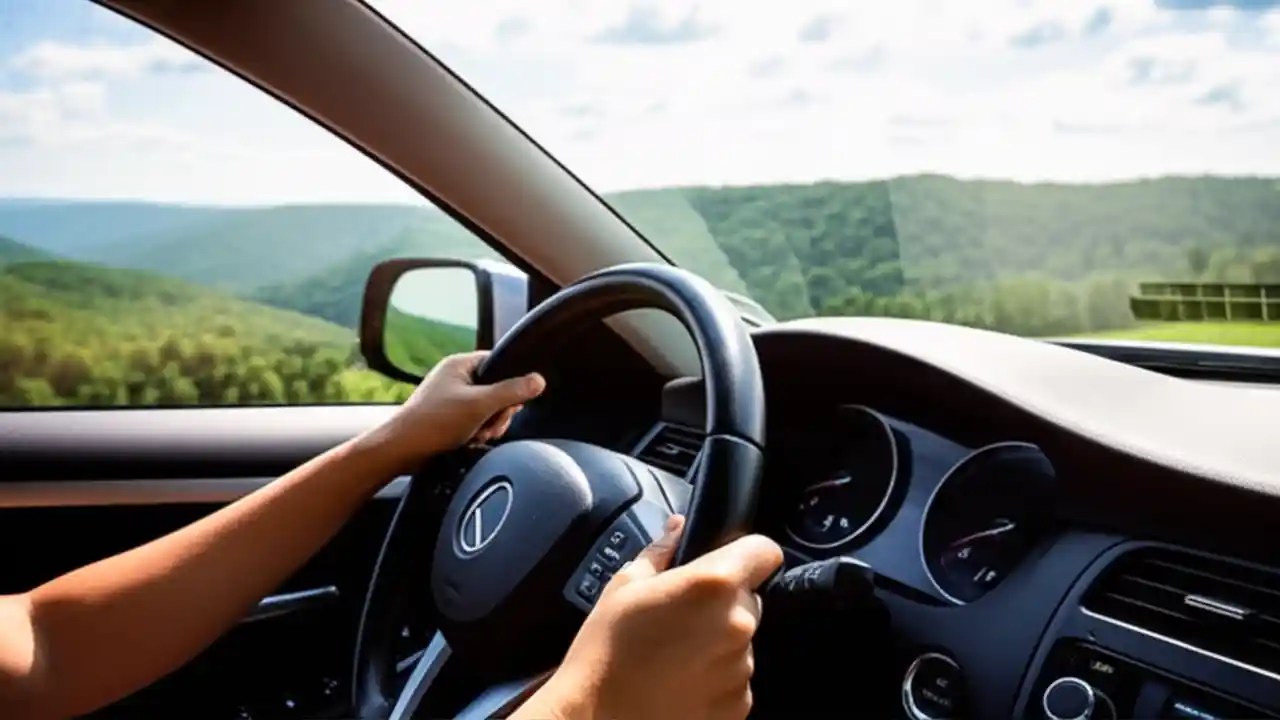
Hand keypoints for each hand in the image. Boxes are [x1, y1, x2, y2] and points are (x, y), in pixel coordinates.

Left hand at [364, 351, 544, 468]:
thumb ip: (512, 392)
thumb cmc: (434, 423)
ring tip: (477, 436)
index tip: (510, 403)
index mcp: (460, 364)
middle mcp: (455, 377)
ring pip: (488, 409)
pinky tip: (471, 441)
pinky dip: (477, 432)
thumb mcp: (479, 405)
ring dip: (489, 425)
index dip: (511, 384)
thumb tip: (539, 380)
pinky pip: (475, 421)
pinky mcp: (448, 417)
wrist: (401, 450)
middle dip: (498, 412)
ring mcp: (451, 398)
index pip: (499, 364)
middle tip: (489, 425)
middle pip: (497, 390)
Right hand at [516, 516, 783, 719]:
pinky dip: (716, 676)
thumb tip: (678, 529)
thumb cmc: (605, 652)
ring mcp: (742, 668)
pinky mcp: (739, 704)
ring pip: (742, 640)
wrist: (598, 719)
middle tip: (683, 616)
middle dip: (724, 602)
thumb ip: (661, 552)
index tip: (729, 561)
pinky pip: (736, 678)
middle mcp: (738, 625)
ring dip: (719, 642)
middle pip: (750, 598)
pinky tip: (679, 680)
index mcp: (713, 585)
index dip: (748, 553)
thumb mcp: (624, 587)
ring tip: (674, 654)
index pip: (765, 552)